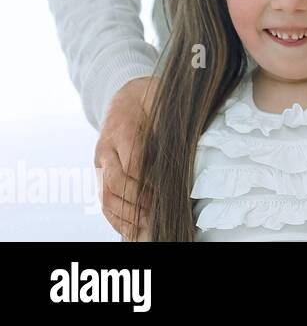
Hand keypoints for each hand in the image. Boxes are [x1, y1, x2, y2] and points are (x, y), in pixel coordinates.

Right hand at [94, 77, 155, 240]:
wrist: (129, 94)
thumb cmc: (153, 99)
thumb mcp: (164, 104)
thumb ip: (170, 128)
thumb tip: (186, 156)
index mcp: (123, 127)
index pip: (133, 162)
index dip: (148, 182)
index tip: (168, 195)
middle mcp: (107, 147)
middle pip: (116, 183)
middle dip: (138, 203)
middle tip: (159, 217)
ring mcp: (102, 162)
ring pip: (106, 195)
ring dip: (127, 216)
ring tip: (147, 229)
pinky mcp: (103, 173)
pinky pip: (104, 200)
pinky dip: (117, 219)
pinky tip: (132, 231)